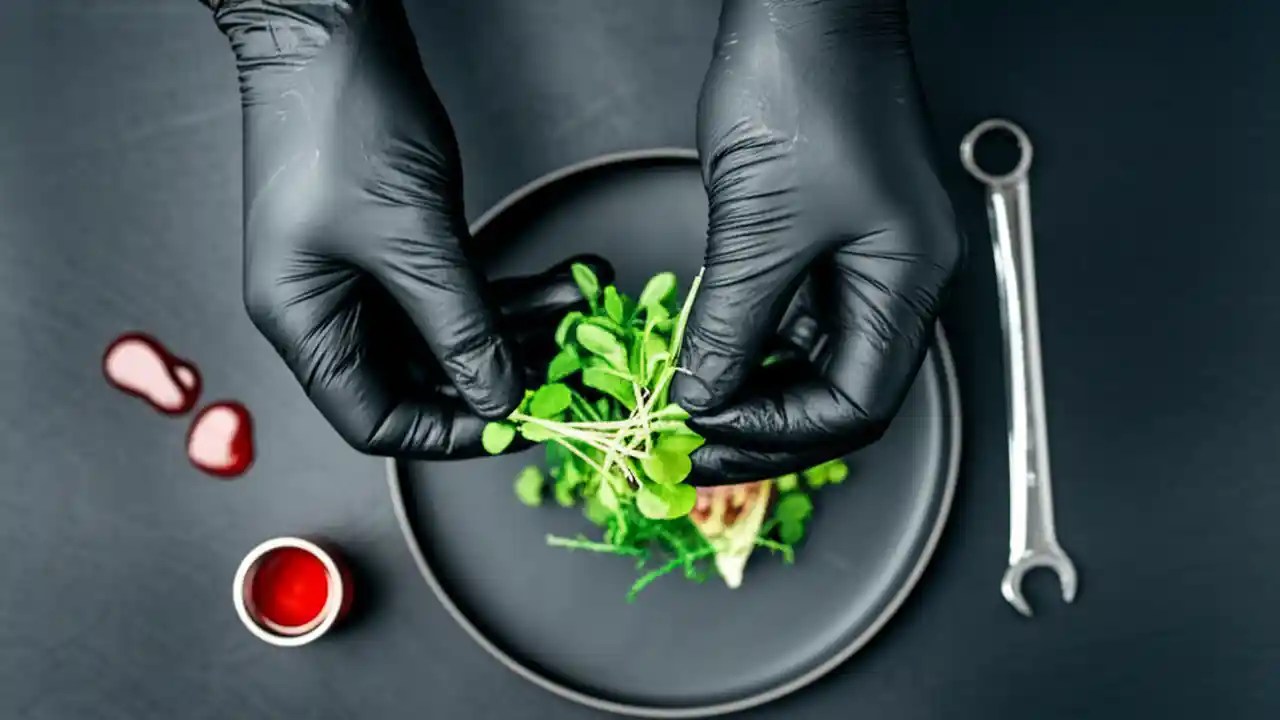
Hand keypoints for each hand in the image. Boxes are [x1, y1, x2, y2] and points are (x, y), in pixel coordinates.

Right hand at [212, 0, 603, 456]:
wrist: (330, 29)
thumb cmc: (341, 123)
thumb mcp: (412, 242)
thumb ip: (460, 327)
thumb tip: (498, 396)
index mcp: (304, 322)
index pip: (376, 419)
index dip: (447, 433)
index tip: (515, 422)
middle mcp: (328, 306)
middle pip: (420, 377)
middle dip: (496, 374)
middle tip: (565, 371)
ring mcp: (362, 271)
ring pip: (449, 330)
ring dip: (518, 325)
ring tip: (582, 314)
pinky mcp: (395, 238)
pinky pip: (457, 286)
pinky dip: (509, 288)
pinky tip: (565, 281)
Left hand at [674, 0, 960, 482]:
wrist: (804, 6)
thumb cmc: (807, 88)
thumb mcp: (760, 225)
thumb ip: (733, 321)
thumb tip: (705, 392)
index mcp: (909, 280)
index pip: (858, 403)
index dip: (783, 433)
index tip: (712, 432)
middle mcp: (897, 277)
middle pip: (841, 391)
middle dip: (768, 425)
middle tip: (698, 444)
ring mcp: (862, 255)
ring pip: (814, 356)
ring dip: (756, 387)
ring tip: (695, 407)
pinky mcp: (824, 232)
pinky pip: (794, 311)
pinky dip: (752, 341)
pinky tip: (710, 353)